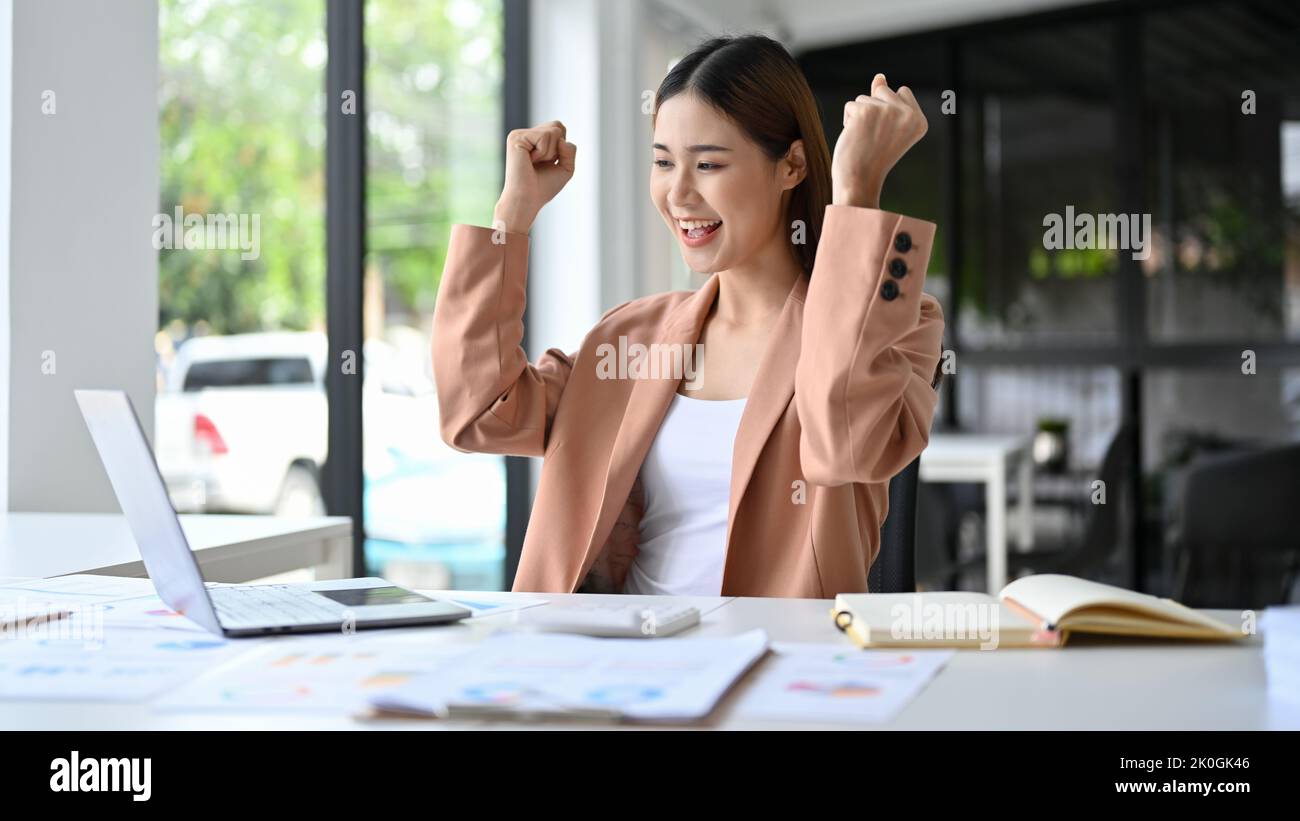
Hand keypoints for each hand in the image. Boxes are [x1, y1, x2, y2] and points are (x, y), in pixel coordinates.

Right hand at [493, 120, 576, 232]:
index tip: (549, 163)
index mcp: (534, 140)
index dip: (561, 146)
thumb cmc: (543, 188)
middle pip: (558, 125)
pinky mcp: (516, 137)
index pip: (559, 127)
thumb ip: (570, 150)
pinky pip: (544, 136)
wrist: (527, 199)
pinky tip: (530, 161)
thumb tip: (561, 139)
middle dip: (558, 148)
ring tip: (535, 163)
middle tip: (542, 163)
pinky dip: (543, 152)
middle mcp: (526, 135)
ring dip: (550, 152)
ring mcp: (519, 134)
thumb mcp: (565, 168)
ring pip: (553, 131)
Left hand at [831, 74, 927, 209]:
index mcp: (920, 120)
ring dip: (858, 117)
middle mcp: (908, 114)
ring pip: (864, 98)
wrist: (859, 180)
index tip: (887, 135)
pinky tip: (854, 137)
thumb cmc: (871, 157)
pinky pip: (851, 106)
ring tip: (864, 139)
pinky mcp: (866, 112)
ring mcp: (888, 111)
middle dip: (872, 110)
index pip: (902, 92)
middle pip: (883, 91)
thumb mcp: (884, 126)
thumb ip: (885, 99)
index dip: (888, 110)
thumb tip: (879, 77)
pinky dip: (848, 120)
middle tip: (874, 138)